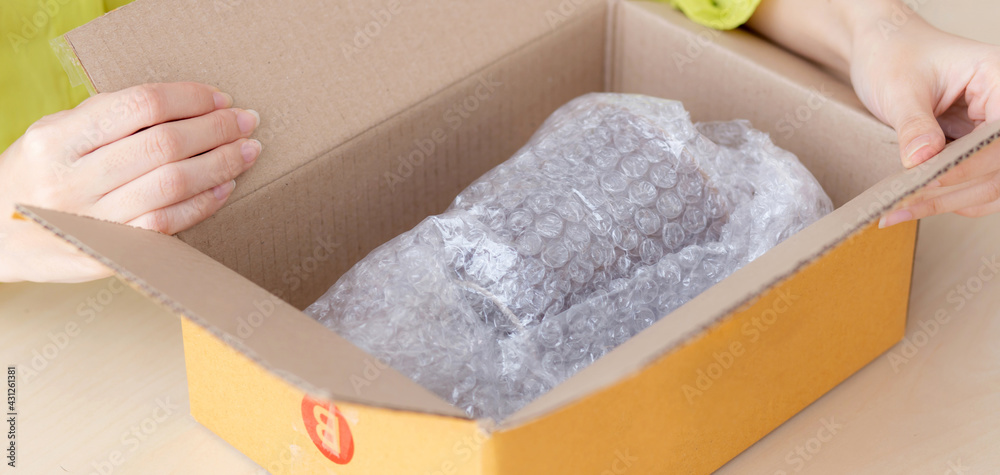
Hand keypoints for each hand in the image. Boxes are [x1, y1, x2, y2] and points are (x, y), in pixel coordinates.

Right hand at [0, 82, 260, 282]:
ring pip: (172, 184)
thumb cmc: (39, 176)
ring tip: (246, 152)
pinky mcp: (107, 253)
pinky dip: (203, 203)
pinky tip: (225, 187)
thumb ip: (108, 121)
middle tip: (247, 122)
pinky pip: (168, 224)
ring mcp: (89, 219)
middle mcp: (70, 178)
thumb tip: (185, 106)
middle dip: (216, 129)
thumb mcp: (56, 135)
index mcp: (57, 139)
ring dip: (220, 164)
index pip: (139, 105)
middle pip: (163, 144)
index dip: (189, 98)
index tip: (220, 99)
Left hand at [748, 0, 999, 225]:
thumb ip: (914, 124)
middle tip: (907, 201)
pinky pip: (975, 183)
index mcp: (999, 79)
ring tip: (901, 209)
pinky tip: (912, 204)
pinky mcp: (976, 149)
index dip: (970, 164)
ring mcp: (992, 131)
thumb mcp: (900, 87)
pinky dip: (947, 199)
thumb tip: (923, 161)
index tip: (929, 179)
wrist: (882, 51)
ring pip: (992, 183)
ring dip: (950, 201)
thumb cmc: (894, 56)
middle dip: (955, 189)